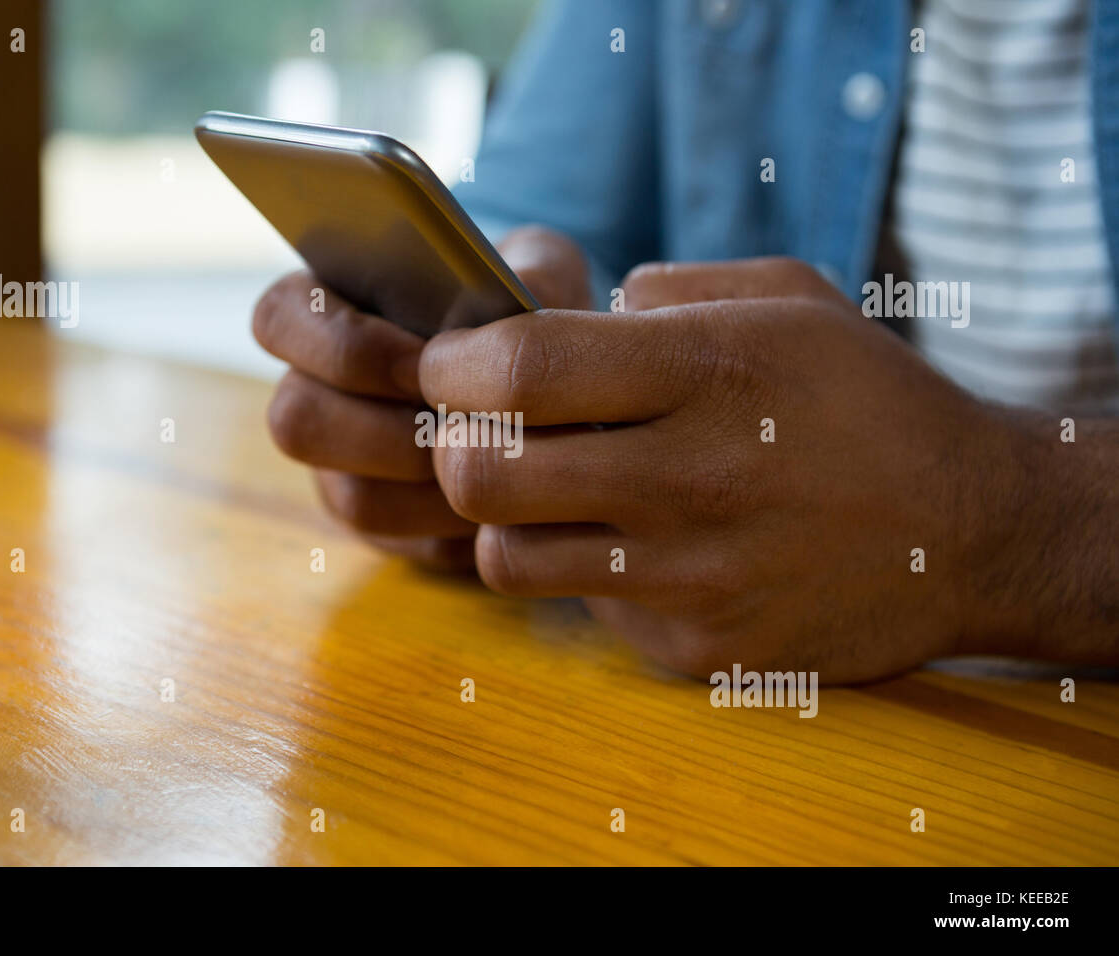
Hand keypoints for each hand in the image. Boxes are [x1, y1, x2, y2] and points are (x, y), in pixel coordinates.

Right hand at [253, 224, 590, 568]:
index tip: (424, 359)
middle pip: (294, 421)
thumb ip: (528, 272)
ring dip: (434, 484)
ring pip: (352, 498)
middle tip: (461, 424)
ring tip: (504, 463)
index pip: (279, 317)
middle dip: (387, 429)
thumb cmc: (541, 315)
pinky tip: (514, 504)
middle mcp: (320, 393)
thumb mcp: (547, 270)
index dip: (341, 344)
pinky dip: (462, 527)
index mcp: (332, 310)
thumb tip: (509, 306)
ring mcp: (344, 467)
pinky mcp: (387, 529)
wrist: (570, 391)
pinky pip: (405, 545)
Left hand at [417, 257, 1102, 681]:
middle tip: (479, 432)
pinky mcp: (697, 647)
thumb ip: (669, 291)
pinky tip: (638, 546)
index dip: (453, 364)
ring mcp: (693, 577)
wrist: (972, 533)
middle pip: (481, 474)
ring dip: (504, 519)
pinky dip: (588, 573)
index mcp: (710, 373)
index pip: (520, 369)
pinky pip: (587, 607)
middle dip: (453, 445)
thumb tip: (574, 310)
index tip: (450, 362)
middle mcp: (693, 478)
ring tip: (551, 493)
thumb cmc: (868, 402)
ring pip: (508, 557)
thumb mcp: (789, 301)